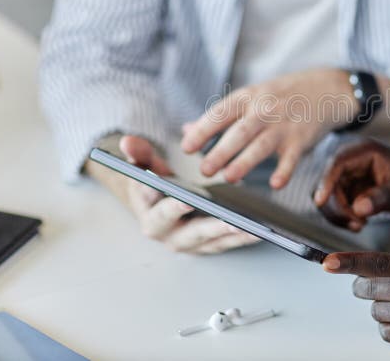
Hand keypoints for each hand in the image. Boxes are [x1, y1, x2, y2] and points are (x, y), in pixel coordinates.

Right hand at [86, 135, 257, 253]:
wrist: (156, 202)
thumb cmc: (153, 182)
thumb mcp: (144, 165)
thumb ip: (138, 153)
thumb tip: (127, 142)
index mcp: (150, 216)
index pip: (162, 212)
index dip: (173, 207)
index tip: (188, 200)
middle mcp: (168, 236)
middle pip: (192, 233)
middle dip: (212, 227)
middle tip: (233, 220)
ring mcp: (189, 244)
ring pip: (213, 241)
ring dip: (234, 236)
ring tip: (255, 227)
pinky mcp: (206, 247)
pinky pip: (227, 244)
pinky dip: (244, 239)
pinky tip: (262, 231)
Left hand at [181, 68, 357, 188]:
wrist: (326, 89)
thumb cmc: (282, 95)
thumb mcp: (250, 96)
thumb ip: (220, 115)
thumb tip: (187, 130)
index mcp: (247, 98)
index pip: (220, 113)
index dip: (203, 130)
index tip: (186, 147)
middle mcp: (264, 110)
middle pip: (240, 131)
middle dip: (221, 151)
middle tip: (204, 169)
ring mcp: (283, 125)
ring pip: (262, 145)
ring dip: (245, 162)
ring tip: (229, 177)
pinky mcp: (301, 139)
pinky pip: (292, 158)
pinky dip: (284, 171)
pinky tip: (276, 184)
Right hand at [314, 142, 389, 231]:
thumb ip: (383, 197)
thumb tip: (359, 209)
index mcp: (365, 151)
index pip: (338, 164)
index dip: (326, 182)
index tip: (320, 201)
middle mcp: (352, 161)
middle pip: (328, 182)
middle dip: (337, 207)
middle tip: (357, 224)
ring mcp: (348, 175)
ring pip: (328, 197)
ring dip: (339, 215)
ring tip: (360, 225)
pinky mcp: (347, 189)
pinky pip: (334, 206)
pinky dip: (343, 218)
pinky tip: (360, 223)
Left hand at [323, 252, 389, 349]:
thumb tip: (382, 271)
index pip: (376, 263)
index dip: (348, 263)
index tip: (327, 263)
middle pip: (370, 290)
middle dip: (363, 287)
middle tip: (366, 285)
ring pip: (378, 311)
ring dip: (380, 306)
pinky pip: (389, 334)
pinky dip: (388, 326)